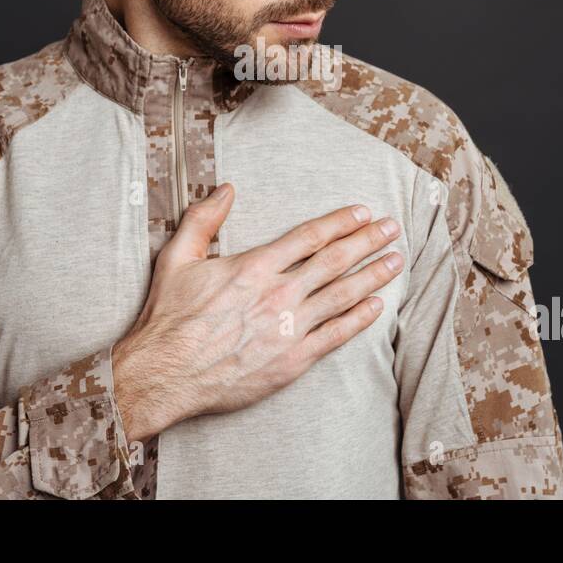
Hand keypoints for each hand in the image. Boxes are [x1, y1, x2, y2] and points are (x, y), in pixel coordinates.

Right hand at [110, 182, 403, 441]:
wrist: (166, 373)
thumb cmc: (169, 317)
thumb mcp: (177, 256)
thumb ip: (203, 218)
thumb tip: (226, 189)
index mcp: (255, 266)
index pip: (310, 236)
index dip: (341, 221)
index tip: (363, 212)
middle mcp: (279, 292)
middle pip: (336, 260)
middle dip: (368, 241)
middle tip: (392, 228)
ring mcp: (289, 327)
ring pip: (343, 294)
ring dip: (373, 275)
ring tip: (396, 260)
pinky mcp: (293, 360)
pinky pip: (336, 335)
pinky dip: (360, 318)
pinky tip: (377, 306)